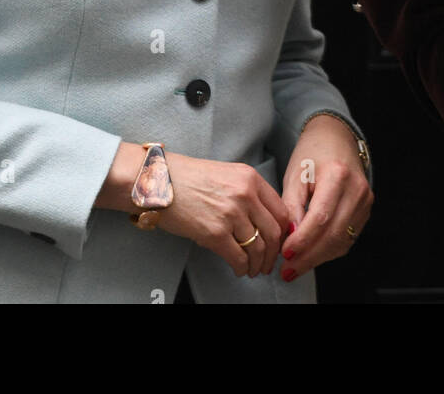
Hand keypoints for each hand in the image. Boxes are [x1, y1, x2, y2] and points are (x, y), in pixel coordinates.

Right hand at [95, 144, 288, 278]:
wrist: (159, 181)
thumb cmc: (188, 178)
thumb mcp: (226, 174)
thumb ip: (247, 193)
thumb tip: (263, 221)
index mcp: (250, 178)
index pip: (281, 211)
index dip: (284, 232)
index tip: (280, 243)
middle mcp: (245, 194)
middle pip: (274, 232)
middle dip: (274, 254)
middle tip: (269, 263)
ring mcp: (231, 213)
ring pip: (258, 248)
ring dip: (258, 264)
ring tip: (253, 269)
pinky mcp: (215, 232)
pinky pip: (238, 257)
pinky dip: (241, 268)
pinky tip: (239, 269)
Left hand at [279, 116, 373, 281]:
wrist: (335, 139)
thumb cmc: (311, 155)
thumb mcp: (295, 175)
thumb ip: (291, 206)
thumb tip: (289, 238)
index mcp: (337, 175)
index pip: (320, 218)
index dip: (302, 240)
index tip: (285, 254)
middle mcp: (356, 189)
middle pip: (333, 234)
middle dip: (309, 256)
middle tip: (287, 271)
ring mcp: (365, 201)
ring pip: (342, 241)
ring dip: (318, 258)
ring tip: (295, 268)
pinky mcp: (366, 210)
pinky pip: (347, 238)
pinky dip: (328, 250)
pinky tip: (312, 256)